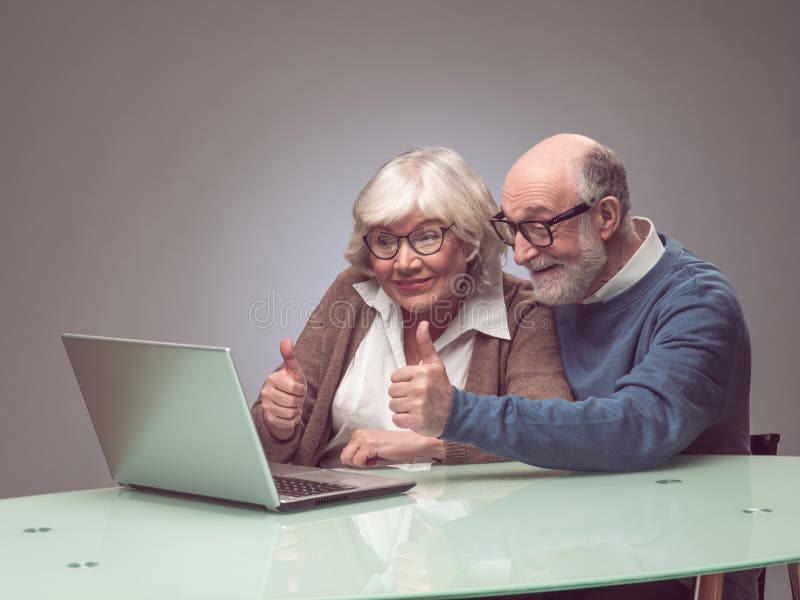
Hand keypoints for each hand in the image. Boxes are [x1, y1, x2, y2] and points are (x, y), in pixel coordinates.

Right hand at [259, 339, 305, 439]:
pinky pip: (288, 422)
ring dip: (296, 410)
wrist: (282, 402)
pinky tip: (289, 413)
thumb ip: (290, 356)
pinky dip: (293, 420)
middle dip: (299, 401)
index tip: (299, 388)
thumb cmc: (290, 384)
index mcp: (272, 379)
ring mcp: (266, 406)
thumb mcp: (293, 371)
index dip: (302, 389)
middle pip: (293, 402)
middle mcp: (266, 392)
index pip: (295, 388)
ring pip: (290, 413)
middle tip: (296, 397)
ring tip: (293, 405)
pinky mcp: (269, 419)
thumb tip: (285, 340)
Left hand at [340, 429, 443, 467]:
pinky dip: (367, 465)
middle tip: (370, 460)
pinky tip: (376, 459)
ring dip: (361, 464)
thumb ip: (361, 452)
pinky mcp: (369, 445)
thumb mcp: (374, 449)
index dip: (355, 460)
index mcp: (360, 434)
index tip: (366, 459)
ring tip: (374, 459)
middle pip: (344, 455)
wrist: (411, 443)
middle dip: (356, 463)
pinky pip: (358, 461)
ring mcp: (364, 439)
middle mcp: (360, 434)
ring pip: (349, 458)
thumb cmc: (396, 446)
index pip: (345, 451)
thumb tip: (349, 461)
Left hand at [388, 321, 452, 436]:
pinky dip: (403, 421)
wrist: (455, 414)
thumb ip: (425, 345)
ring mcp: (418, 405)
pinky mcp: (416, 421)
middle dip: (401, 395)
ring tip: (415, 407)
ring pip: (393, 405)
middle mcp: (420, 388)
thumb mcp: (435, 364)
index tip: (415, 385)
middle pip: (392, 391)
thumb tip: (423, 323)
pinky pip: (396, 419)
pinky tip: (415, 417)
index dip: (403, 382)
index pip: (394, 377)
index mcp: (422, 372)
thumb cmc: (441, 388)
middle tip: (416, 397)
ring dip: (401, 408)